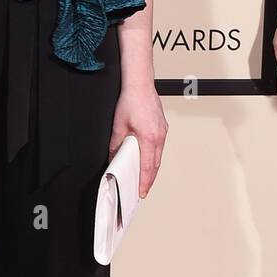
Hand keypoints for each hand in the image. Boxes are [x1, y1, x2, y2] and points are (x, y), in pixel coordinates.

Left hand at [110, 83, 166, 197]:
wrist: (140, 85)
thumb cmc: (131, 101)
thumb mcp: (118, 126)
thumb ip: (116, 144)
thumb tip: (114, 157)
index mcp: (149, 138)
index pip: (147, 166)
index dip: (144, 181)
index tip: (141, 191)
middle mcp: (159, 136)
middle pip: (156, 164)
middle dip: (149, 179)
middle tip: (143, 190)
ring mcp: (163, 131)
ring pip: (159, 156)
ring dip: (152, 169)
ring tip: (145, 179)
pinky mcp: (163, 127)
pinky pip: (160, 147)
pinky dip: (154, 157)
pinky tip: (148, 159)